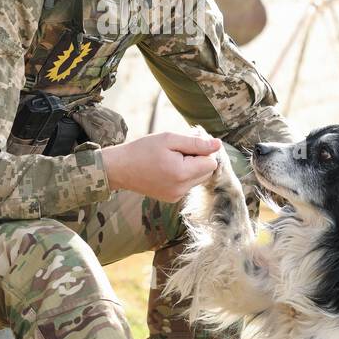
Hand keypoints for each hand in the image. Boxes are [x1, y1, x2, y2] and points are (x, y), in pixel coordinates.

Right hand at [101, 131, 221, 202]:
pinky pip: (188, 185)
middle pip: (207, 172)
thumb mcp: (169, 139)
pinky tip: (167, 169)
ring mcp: (176, 196)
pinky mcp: (172, 199)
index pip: (211, 163)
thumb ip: (196, 143)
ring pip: (198, 179)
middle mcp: (181, 189)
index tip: (188, 144)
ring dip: (191, 168)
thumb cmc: (143, 149)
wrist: (120, 168)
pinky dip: (183, 176)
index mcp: (182, 173)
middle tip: (178, 150)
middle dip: (198, 159)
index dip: (203, 151)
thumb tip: (218, 145)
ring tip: (171, 159)